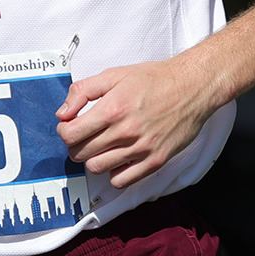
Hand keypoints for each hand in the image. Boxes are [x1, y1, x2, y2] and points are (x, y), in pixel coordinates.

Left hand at [55, 56, 222, 189]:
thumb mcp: (114, 75)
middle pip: (81, 154)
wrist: (192, 87)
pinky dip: (114, 173)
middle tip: (84, 136)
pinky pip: (122, 180)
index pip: (71, 134)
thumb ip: (83, 91)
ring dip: (93, 159)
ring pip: (97, 168)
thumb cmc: (155, 79)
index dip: (64, 132)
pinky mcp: (155, 160)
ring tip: (101, 147)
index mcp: (112, 109)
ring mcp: (141, 149)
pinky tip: (118, 158)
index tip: (69, 127)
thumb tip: (63, 113)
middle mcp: (125, 131)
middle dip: (76, 145)